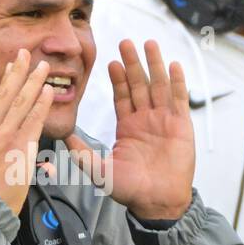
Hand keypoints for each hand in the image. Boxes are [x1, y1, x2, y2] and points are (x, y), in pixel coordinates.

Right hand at [0, 49, 53, 214]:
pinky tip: (47, 92)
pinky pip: (33, 121)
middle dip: (18, 72)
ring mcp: (5, 138)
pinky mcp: (19, 148)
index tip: (12, 66)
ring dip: (33, 83)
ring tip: (43, 67)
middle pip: (7, 96)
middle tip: (26, 54)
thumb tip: (3, 137)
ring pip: (21, 104)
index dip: (6, 82)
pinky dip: (41, 105)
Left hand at [66, 39, 192, 221]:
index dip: (117, 78)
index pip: (121, 96)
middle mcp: (145, 120)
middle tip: (125, 42)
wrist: (157, 202)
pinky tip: (173, 65)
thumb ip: (82, 154)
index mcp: (127, 127)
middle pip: (139, 85)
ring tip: (149, 44)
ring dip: (154, 65)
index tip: (110, 61)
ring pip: (158, 86)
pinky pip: (179, 99)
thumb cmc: (130, 191)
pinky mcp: (181, 126)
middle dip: (133, 63)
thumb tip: (62, 138)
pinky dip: (177, 82)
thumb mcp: (100, 171)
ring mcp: (164, 120)